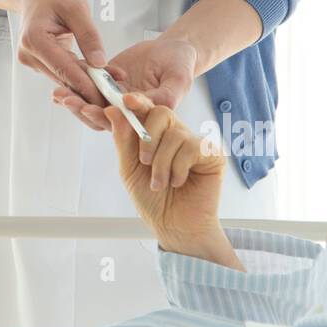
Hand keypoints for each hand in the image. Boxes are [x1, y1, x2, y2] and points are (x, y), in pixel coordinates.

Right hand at [15, 0, 111, 108]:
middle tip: (116, 92)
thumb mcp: (76, 8)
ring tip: (113, 81)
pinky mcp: (39, 63)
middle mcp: (29, 54)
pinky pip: (63, 72)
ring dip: (88, 81)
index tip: (106, 96)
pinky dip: (81, 73)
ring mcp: (32, 60)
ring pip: (64, 78)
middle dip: (90, 86)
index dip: (86, 85)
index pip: (64, 69)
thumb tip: (100, 63)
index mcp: (34, 39)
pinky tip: (99, 74)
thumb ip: (88, 36)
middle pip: (63, 78)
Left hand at [51, 34, 196, 132]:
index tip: (91, 110)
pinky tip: (59, 80)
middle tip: (68, 100)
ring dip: (74, 100)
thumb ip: (167, 95)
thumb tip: (139, 103)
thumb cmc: (180, 65)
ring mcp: (116, 99)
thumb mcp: (179, 79)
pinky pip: (88, 87)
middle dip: (83, 110)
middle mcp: (127, 112)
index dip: (107, 119)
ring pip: (92, 105)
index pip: (124, 124)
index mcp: (144, 117)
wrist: (171, 49)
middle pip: (102, 118)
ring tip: (58, 93)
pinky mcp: (107, 85)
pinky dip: (74, 85)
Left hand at [104, 91, 232, 261]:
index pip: (146, 109)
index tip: (126, 100)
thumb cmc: (154, 200)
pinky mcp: (212, 153)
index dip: (137, 102)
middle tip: (144, 161)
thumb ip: (123, 140)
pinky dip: (179, 168)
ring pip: (174, 135)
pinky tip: (180, 182)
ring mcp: (195, 142)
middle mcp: (175, 134)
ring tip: (161, 183)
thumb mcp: (130, 169)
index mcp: (155, 135)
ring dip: (161, 164)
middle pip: (162, 113)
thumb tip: (114, 110)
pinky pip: (192, 147)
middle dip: (148, 138)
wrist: (175, 226)